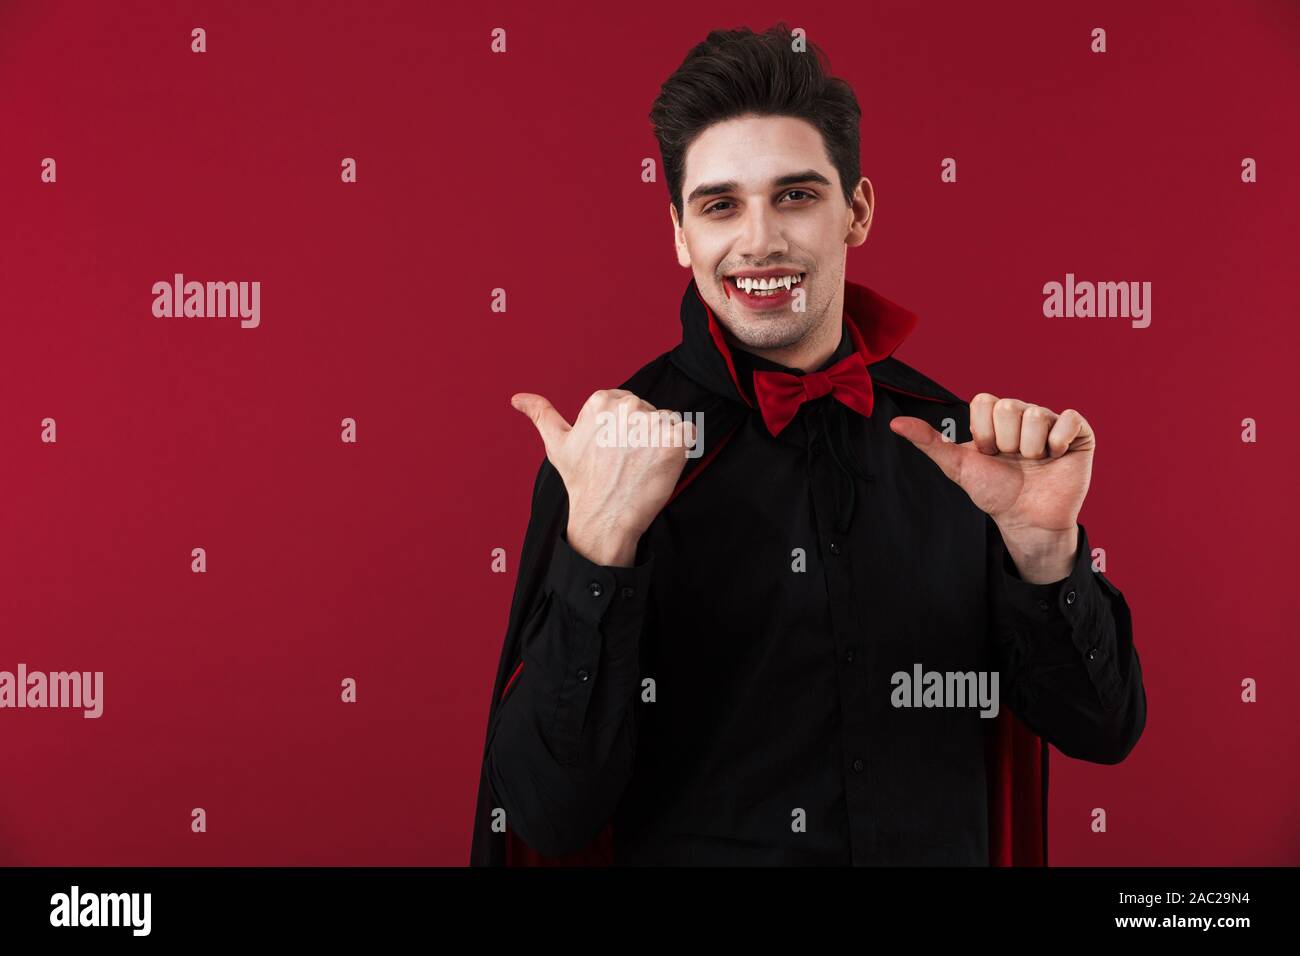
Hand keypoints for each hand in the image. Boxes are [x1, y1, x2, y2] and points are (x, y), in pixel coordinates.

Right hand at [511, 389, 696, 566]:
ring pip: (667, 423)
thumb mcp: (557, 444)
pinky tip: (660, 467)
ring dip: (661, 443)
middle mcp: (627, 406)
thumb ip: (540, 414)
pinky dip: (680, 450)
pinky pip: (688, 434)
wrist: (604, 517)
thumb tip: (517, 398)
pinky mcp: (675, 440)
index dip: (624, 430)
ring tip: (641, 467)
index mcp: (602, 400)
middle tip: (627, 462)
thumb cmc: (582, 482)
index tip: (614, 451)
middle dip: (642, 435)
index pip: (627, 404)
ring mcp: (652, 423)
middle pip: (649, 412)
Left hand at [889, 393, 1094, 581]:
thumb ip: (930, 442)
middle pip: (1009, 407)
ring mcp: (1052, 422)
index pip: (984, 401)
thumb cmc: (994, 492)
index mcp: (997, 417)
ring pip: (1036, 414)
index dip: (983, 433)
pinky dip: (1057, 442)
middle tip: (1012, 460)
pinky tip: (1054, 457)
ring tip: (1033, 463)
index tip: (988, 454)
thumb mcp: (958, 467)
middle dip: (1006, 442)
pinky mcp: (1079, 433)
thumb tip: (895, 423)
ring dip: (1030, 448)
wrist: (1026, 520)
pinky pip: (1069, 418)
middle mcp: (1024, 414)